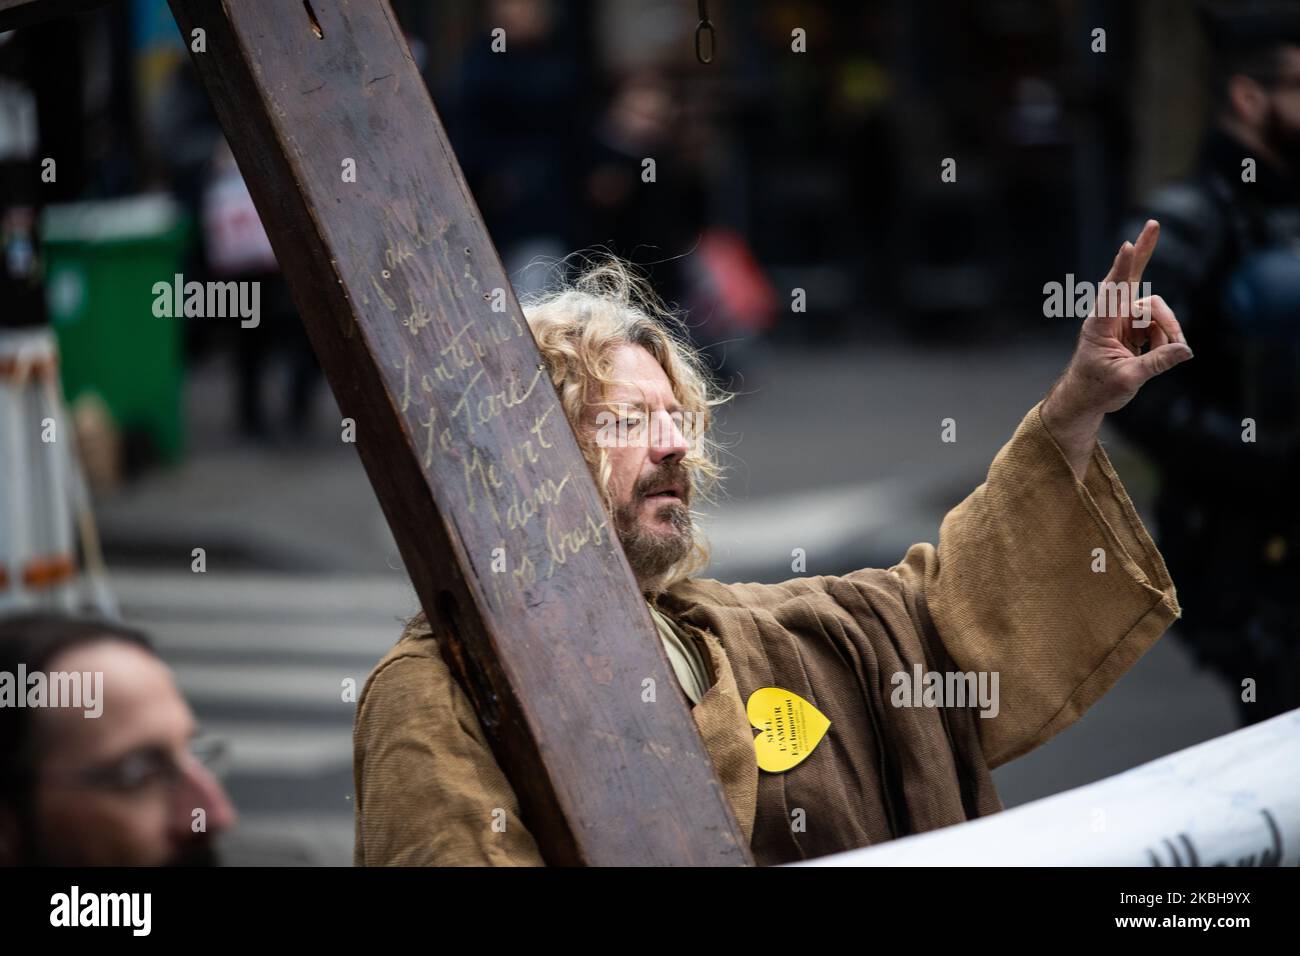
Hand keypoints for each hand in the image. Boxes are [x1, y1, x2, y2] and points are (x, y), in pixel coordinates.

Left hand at [1041, 220, 1193, 477]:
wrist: (1086, 399)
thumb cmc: (1097, 390)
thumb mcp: (1128, 379)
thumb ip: (1157, 363)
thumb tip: (1186, 350)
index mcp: (1100, 325)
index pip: (1114, 292)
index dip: (1123, 269)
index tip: (1126, 245)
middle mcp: (1110, 316)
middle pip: (1132, 278)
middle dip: (1144, 252)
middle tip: (1153, 223)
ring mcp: (1123, 319)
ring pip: (1156, 310)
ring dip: (1167, 330)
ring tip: (1168, 352)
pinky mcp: (1133, 326)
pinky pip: (1159, 323)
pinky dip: (1164, 338)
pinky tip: (1152, 355)